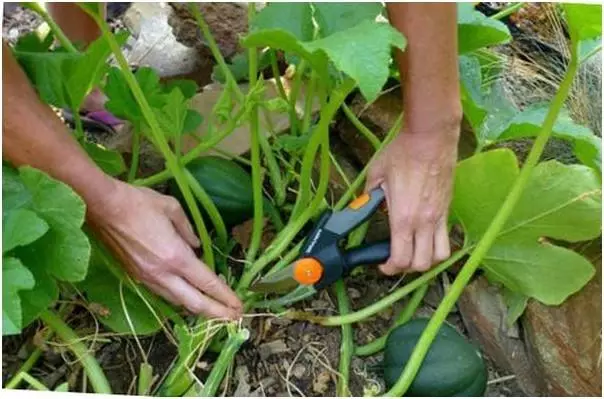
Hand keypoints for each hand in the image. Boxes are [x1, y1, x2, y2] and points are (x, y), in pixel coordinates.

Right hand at [87, 180, 242, 319]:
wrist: (102, 207)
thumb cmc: (139, 203)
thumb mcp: (172, 209)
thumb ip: (189, 230)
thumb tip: (196, 246)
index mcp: (176, 257)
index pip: (207, 283)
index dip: (225, 297)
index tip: (239, 306)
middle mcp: (162, 274)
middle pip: (194, 303)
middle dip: (216, 313)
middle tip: (234, 318)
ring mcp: (146, 278)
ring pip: (177, 301)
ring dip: (197, 308)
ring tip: (214, 310)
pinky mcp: (135, 276)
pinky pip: (162, 293)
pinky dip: (179, 298)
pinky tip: (187, 295)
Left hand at [366, 119, 458, 274]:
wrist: (431, 137)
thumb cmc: (403, 153)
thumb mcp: (376, 174)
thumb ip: (369, 197)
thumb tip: (364, 206)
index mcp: (403, 218)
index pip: (400, 259)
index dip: (389, 268)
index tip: (382, 265)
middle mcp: (424, 222)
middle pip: (422, 264)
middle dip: (407, 268)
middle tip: (396, 259)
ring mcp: (439, 217)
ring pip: (440, 256)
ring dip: (427, 260)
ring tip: (414, 251)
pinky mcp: (448, 209)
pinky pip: (447, 238)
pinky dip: (438, 245)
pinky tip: (425, 236)